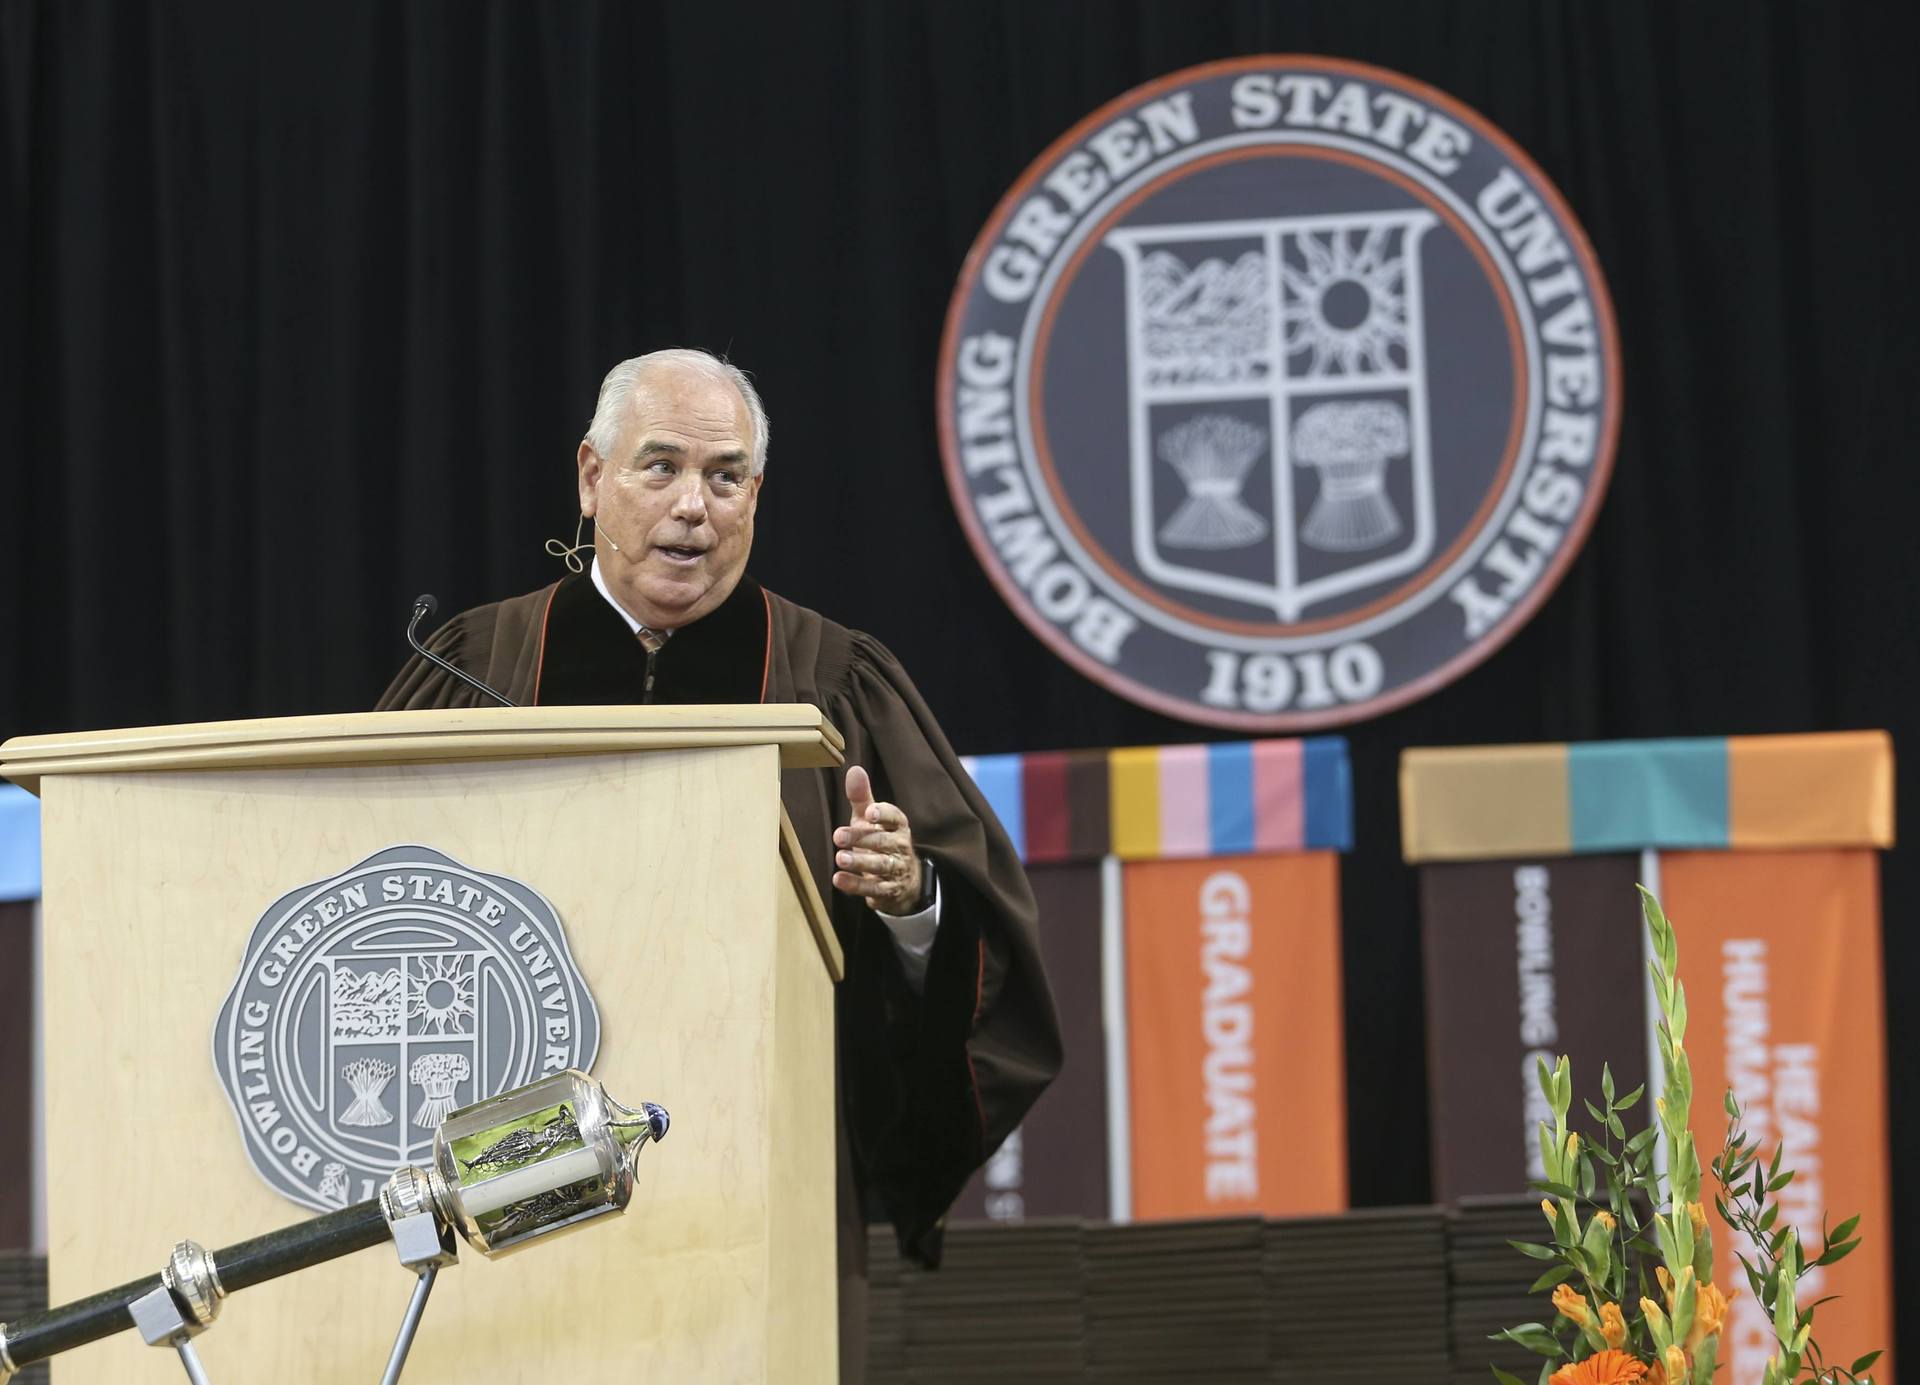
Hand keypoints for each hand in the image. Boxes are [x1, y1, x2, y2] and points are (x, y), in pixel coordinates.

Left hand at [832, 765, 924, 914]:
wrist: (902, 880)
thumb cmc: (880, 840)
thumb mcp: (871, 819)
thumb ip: (862, 797)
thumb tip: (853, 769)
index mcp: (898, 826)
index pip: (895, 817)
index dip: (883, 814)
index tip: (869, 812)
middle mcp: (900, 847)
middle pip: (883, 842)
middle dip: (862, 839)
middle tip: (838, 836)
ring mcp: (896, 870)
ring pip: (881, 866)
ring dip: (860, 862)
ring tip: (840, 858)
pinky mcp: (888, 891)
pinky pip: (874, 889)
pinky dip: (856, 885)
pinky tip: (838, 879)